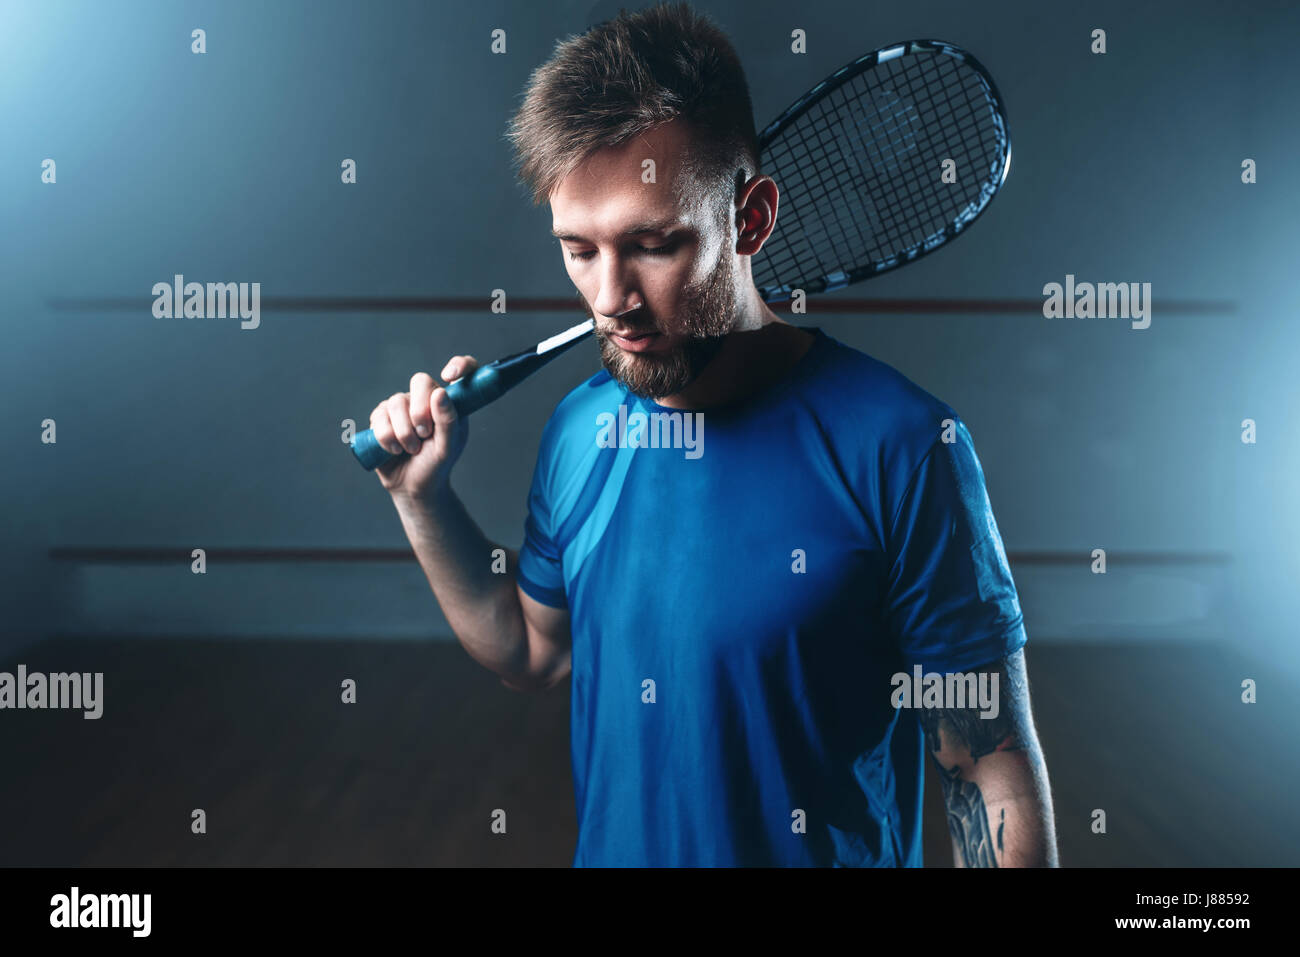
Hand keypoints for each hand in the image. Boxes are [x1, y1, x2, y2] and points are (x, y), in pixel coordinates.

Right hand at [368, 356, 477, 498]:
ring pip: (396, 402)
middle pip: (419, 381)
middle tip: (424, 434)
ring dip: (404, 431)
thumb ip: (448, 421)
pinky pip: (379, 417)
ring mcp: (402, 406)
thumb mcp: (448, 446)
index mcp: (450, 402)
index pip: (461, 370)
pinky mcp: (381, 417)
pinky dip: (387, 436)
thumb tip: (440, 393)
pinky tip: (394, 450)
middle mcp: (426, 399)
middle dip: (420, 410)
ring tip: (411, 448)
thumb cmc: (436, 464)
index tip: (450, 376)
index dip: (459, 365)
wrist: (413, 486)